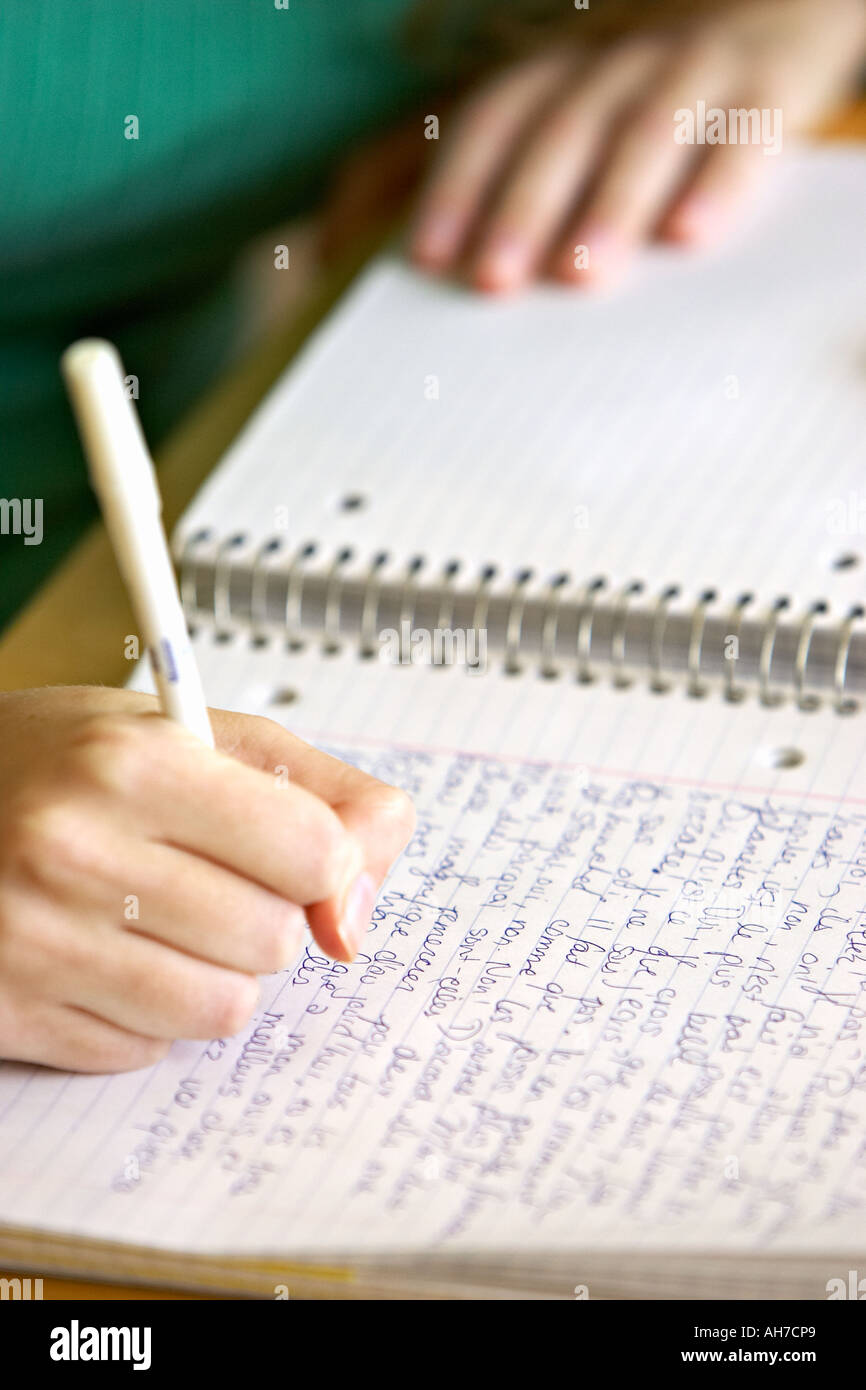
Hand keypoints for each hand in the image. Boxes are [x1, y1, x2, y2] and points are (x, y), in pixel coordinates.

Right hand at [0, 687, 413, 1071]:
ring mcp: (36, 941)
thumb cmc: (69, 760)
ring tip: (157, 916)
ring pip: (223, 1007)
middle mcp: (76, 852)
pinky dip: (147, 1010)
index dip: (325, 860)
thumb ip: (318, 793)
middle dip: (261, 913)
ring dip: (214, 970)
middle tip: (200, 874)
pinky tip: (104, 951)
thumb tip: (360, 911)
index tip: (299, 853)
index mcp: (134, 763)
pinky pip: (149, 1049)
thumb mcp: (195, 731)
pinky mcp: (12, 1012)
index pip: (314, 852)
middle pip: (274, 940)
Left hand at [410, 0, 865, 290]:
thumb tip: (457, 269)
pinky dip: (715, 185)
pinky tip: (688, 236)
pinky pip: (741, 136)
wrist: (777, 19)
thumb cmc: (653, 109)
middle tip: (494, 283)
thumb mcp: (585, 122)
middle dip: (522, 210)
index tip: (431, 259)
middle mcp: (619, 66)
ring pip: (644, 133)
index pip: (495, 122)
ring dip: (607, 206)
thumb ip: (529, 178)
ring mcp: (694, 71)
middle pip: (561, 134)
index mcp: (562, 76)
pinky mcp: (768, 88)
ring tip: (581, 275)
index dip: (458, 187)